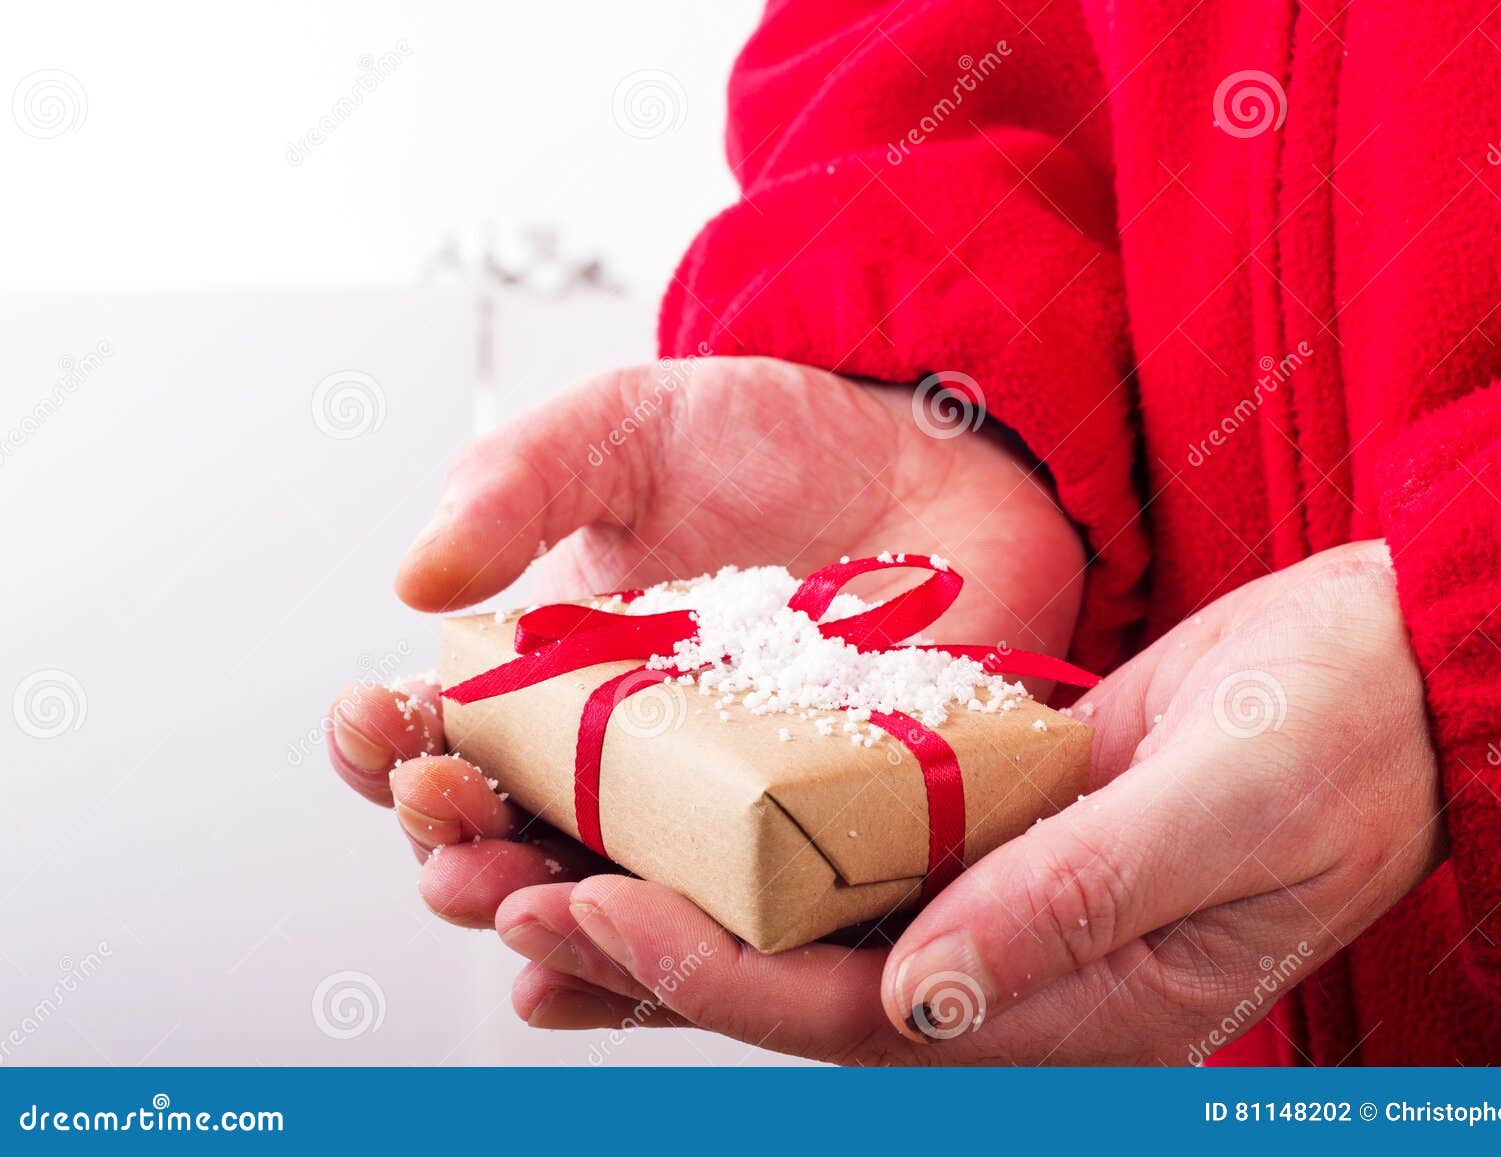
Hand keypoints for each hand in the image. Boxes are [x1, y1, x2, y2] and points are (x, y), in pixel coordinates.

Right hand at [324, 356, 1086, 1020]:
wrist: (930, 456)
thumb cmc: (769, 441)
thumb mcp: (624, 429)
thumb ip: (518, 484)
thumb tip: (415, 578)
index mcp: (550, 678)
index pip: (440, 736)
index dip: (388, 744)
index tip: (376, 721)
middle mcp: (622, 766)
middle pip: (513, 845)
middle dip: (461, 853)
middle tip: (451, 831)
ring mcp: (723, 814)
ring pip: (620, 907)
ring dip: (557, 929)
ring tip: (524, 911)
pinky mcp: (824, 842)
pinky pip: (760, 928)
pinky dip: (708, 966)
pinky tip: (655, 967)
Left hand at [487, 540, 1444, 1062]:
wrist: (1376, 682)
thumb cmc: (1332, 747)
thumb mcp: (1220, 815)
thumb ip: (1075, 903)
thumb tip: (924, 993)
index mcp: (1061, 1009)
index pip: (849, 1018)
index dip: (714, 976)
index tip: (599, 914)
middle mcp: (996, 971)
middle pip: (784, 980)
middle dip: (640, 946)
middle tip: (500, 893)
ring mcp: (975, 897)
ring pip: (787, 914)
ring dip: (661, 887)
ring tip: (524, 856)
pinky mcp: (966, 820)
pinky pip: (827, 838)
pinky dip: (733, 825)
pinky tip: (646, 797)